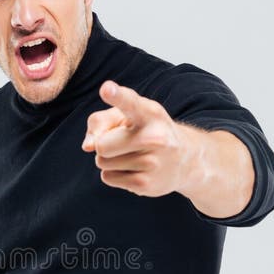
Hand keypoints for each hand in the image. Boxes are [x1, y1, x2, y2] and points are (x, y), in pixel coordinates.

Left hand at [81, 80, 191, 197]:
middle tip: (123, 142)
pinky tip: (134, 169)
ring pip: (102, 162)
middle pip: (102, 145)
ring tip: (132, 155)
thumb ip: (100, 122)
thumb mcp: (127, 116)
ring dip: (109, 159)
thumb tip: (88, 146)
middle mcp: (154, 137)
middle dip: (104, 144)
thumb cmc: (146, 131)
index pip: (130, 103)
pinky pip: (107, 177)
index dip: (117, 96)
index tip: (106, 88)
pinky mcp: (145, 184)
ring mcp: (152, 163)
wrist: (185, 160)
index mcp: (149, 114)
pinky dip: (114, 174)